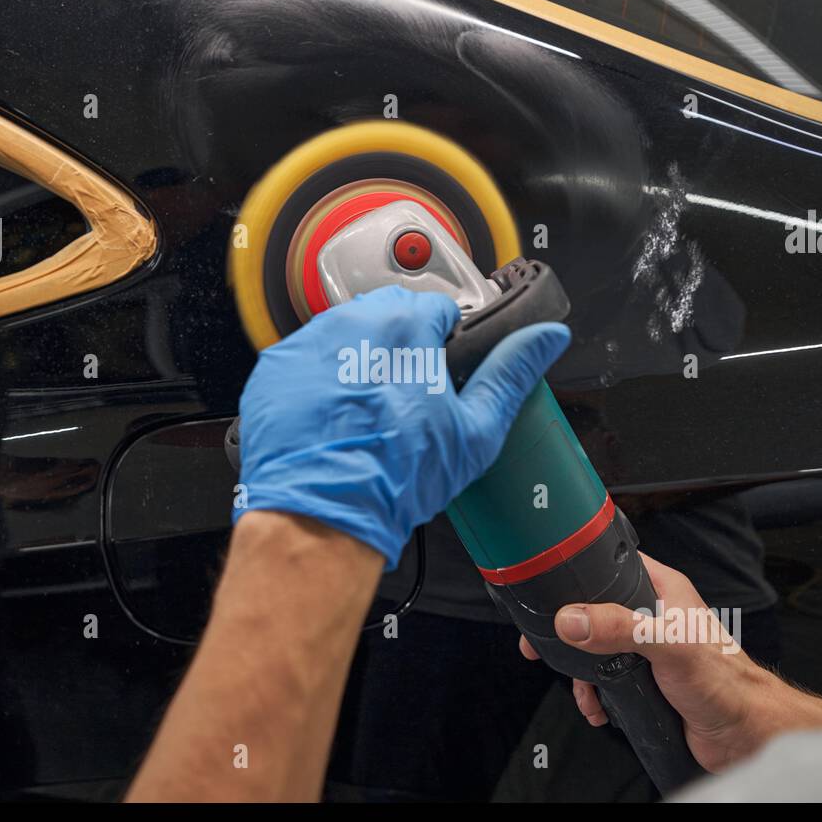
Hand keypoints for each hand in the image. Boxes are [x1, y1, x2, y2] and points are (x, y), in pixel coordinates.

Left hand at [234, 285, 569, 566]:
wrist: (322, 514)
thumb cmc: (396, 477)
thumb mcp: (474, 429)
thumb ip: (512, 373)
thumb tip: (546, 338)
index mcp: (405, 326)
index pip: (436, 308)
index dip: (445, 342)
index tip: (439, 371)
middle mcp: (351, 323)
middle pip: (387, 319)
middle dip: (400, 352)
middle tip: (405, 404)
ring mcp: (307, 344)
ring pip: (345, 338)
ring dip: (358, 365)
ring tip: (367, 419)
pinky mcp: (275, 370)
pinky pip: (306, 363)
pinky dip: (320, 386)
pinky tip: (333, 423)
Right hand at [521, 553, 821, 770]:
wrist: (744, 734)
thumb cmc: (727, 684)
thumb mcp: (668, 646)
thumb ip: (620, 628)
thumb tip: (573, 619)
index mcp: (662, 592)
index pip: (612, 565)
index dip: (578, 571)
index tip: (548, 584)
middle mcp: (652, 616)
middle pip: (595, 608)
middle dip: (569, 628)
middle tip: (544, 640)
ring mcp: (645, 648)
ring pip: (595, 646)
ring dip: (580, 668)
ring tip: (578, 683)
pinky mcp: (642, 679)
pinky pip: (603, 677)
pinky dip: (593, 692)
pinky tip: (597, 705)